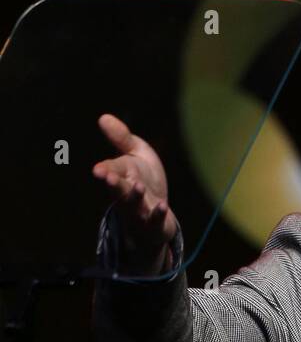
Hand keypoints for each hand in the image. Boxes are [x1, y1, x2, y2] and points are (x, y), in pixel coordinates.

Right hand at [92, 113, 178, 271]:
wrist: (159, 214)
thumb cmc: (144, 179)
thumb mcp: (135, 154)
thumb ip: (122, 138)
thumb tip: (103, 117)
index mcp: (122, 176)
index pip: (111, 172)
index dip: (105, 170)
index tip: (98, 169)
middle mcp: (127, 195)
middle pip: (119, 189)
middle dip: (114, 183)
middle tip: (107, 176)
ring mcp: (141, 211)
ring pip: (135, 205)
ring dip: (135, 196)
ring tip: (138, 186)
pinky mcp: (155, 224)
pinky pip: (155, 220)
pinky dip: (158, 214)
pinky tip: (162, 205)